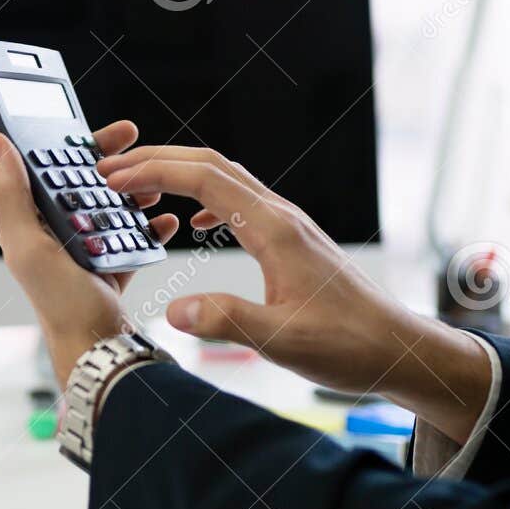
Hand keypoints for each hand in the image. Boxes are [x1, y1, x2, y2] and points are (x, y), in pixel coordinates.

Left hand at [0, 121, 178, 384]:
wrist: (99, 352)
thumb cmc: (61, 306)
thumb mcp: (30, 246)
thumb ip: (11, 196)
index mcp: (29, 225)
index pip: (46, 168)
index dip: (71, 144)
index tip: (100, 129)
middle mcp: (52, 236)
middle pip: (81, 183)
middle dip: (110, 163)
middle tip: (136, 143)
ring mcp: (81, 253)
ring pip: (108, 207)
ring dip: (132, 191)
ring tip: (153, 185)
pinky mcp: (107, 270)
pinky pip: (130, 240)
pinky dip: (149, 228)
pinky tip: (165, 221)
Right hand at [98, 145, 492, 441]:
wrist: (398, 348)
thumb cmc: (350, 344)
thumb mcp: (283, 340)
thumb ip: (228, 321)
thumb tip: (174, 311)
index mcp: (274, 230)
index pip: (204, 179)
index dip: (155, 171)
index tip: (114, 177)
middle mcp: (281, 217)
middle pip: (211, 165)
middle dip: (158, 160)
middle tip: (112, 171)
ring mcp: (288, 226)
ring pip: (226, 179)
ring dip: (180, 175)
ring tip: (142, 189)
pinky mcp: (291, 241)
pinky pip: (240, 202)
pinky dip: (206, 197)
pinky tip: (197, 222)